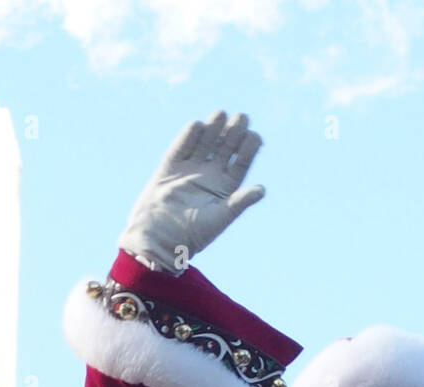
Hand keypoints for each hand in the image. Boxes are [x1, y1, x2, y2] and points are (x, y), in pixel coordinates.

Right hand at [119, 111, 264, 271]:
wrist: (161, 236)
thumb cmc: (193, 233)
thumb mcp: (221, 217)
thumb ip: (240, 202)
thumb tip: (262, 190)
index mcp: (225, 187)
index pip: (241, 161)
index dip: (249, 148)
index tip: (255, 135)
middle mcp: (209, 175)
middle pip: (225, 147)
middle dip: (234, 131)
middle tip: (242, 117)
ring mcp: (190, 169)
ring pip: (205, 142)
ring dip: (214, 128)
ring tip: (222, 114)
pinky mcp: (170, 167)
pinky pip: (182, 146)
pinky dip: (189, 135)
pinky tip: (198, 125)